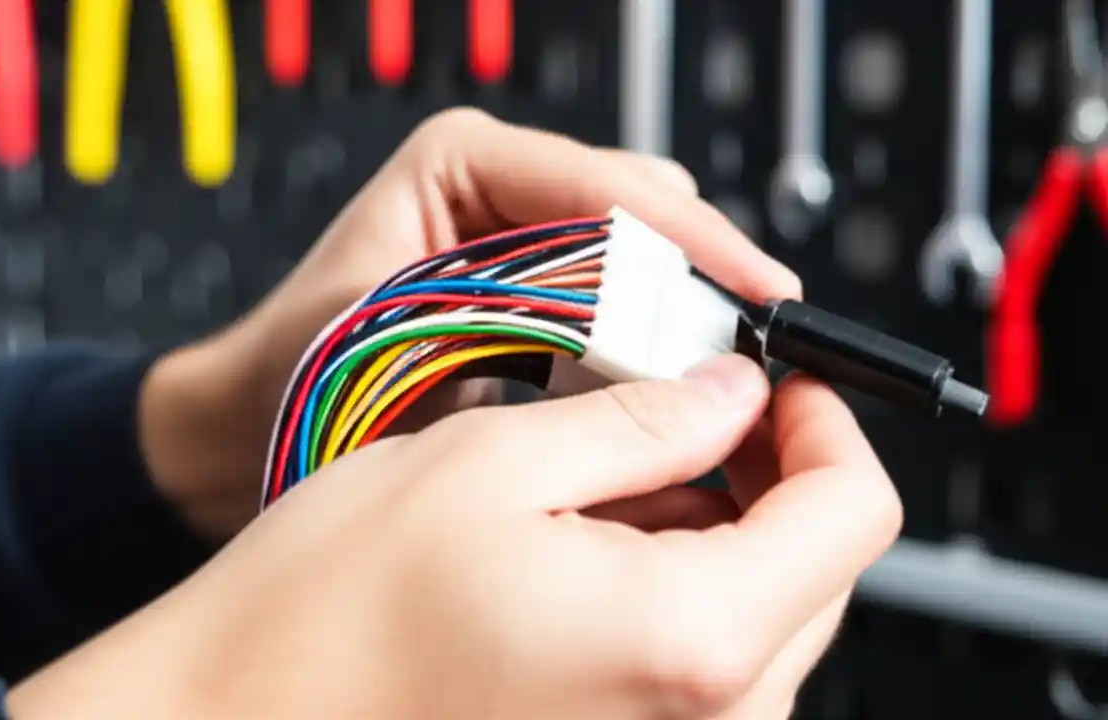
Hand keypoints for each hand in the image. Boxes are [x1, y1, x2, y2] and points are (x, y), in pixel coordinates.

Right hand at [6, 354, 900, 718]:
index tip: (773, 381)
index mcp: (692, 641)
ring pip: (759, 617)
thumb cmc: (327, 618)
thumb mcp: (490, 464)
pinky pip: (698, 670)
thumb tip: (730, 393)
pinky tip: (579, 556)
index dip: (826, 423)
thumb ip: (642, 420)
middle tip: (680, 412)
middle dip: (766, 475)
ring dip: (711, 535)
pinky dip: (669, 596)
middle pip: (817, 570)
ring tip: (602, 485)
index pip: (856, 513)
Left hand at [137, 108, 800, 537]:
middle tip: (746, 360)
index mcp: (466, 161)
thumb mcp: (409, 334)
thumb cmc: (299, 371)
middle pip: (647, 217)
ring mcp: (531, 244)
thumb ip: (526, 322)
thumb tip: (650, 339)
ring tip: (721, 386)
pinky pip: (629, 314)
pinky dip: (656, 356)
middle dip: (700, 287)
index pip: (608, 188)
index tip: (757, 294)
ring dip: (686, 324)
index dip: (694, 243)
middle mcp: (506, 191)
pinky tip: (674, 398)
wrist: (250, 431)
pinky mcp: (545, 301)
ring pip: (652, 265)